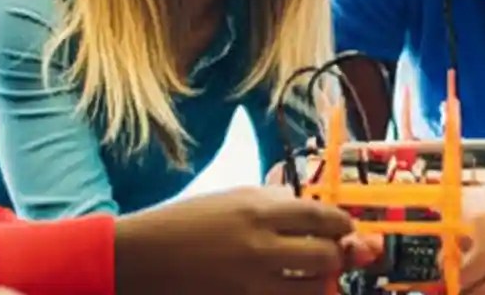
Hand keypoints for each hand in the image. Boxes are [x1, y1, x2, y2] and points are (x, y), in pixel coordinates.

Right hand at [114, 186, 379, 294]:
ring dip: (320, 285)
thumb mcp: (229, 199)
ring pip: (314, 291)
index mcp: (257, 211)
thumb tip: (315, 213)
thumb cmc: (183, 224)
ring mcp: (250, 285)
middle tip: (332, 257)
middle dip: (336, 257)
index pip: (324, 218)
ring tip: (310, 278)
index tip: (346, 230)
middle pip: (327, 257)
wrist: (138, 259)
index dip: (343, 226)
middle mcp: (259, 247)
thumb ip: (274, 203)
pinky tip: (287, 289)